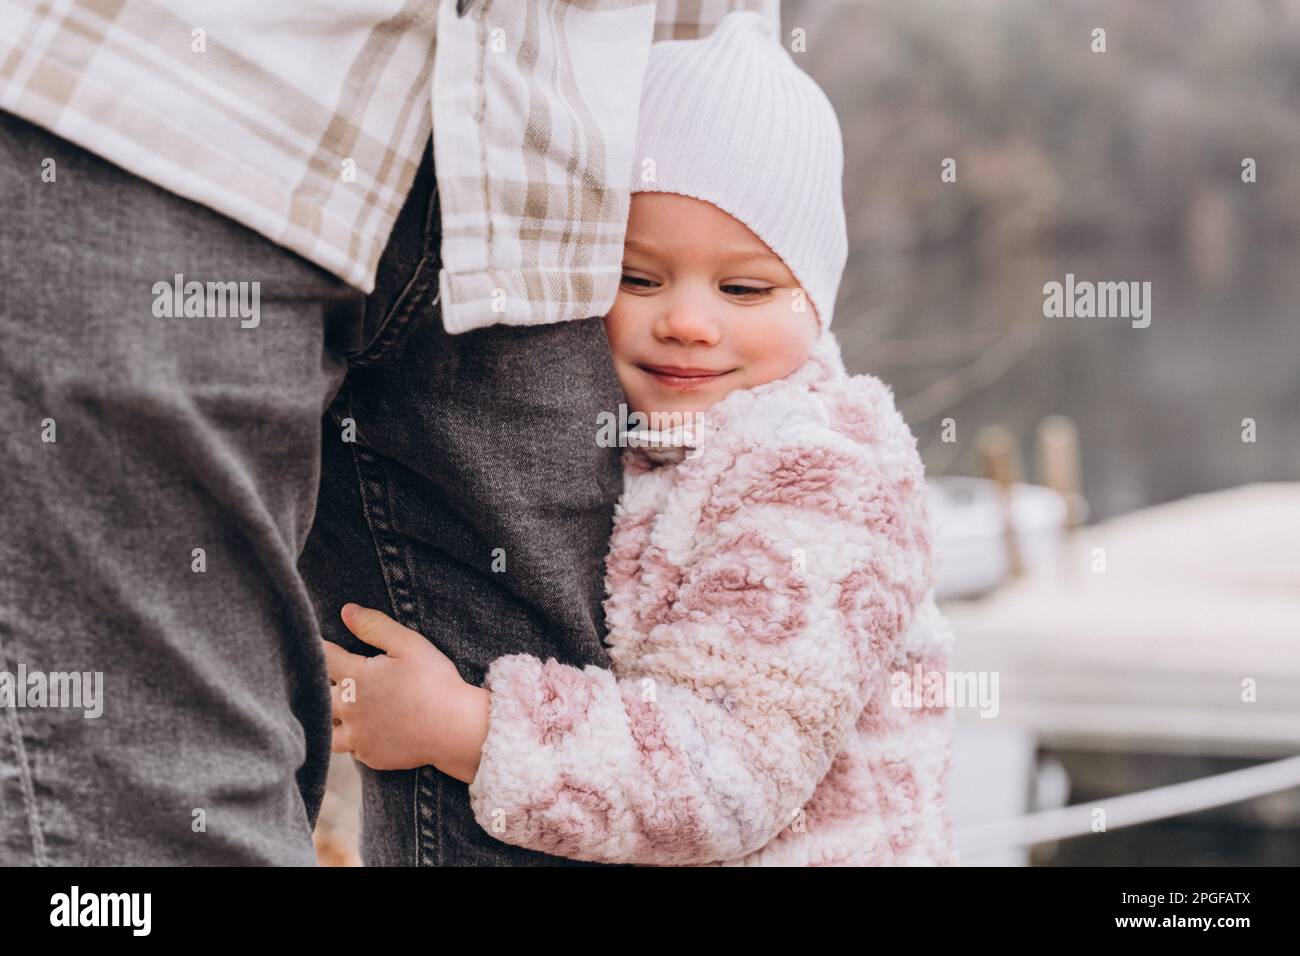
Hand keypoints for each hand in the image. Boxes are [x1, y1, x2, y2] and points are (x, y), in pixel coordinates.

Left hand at [324, 604, 489, 781]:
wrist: (456, 728)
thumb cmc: (435, 682)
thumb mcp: (409, 644)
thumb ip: (374, 626)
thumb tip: (346, 611)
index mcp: (355, 677)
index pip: (323, 657)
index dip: (318, 647)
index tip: (316, 642)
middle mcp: (348, 708)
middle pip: (318, 696)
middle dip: (321, 685)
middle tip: (328, 676)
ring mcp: (357, 737)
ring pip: (327, 729)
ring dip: (331, 718)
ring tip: (341, 709)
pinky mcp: (370, 756)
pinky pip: (351, 748)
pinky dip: (353, 738)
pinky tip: (365, 729)